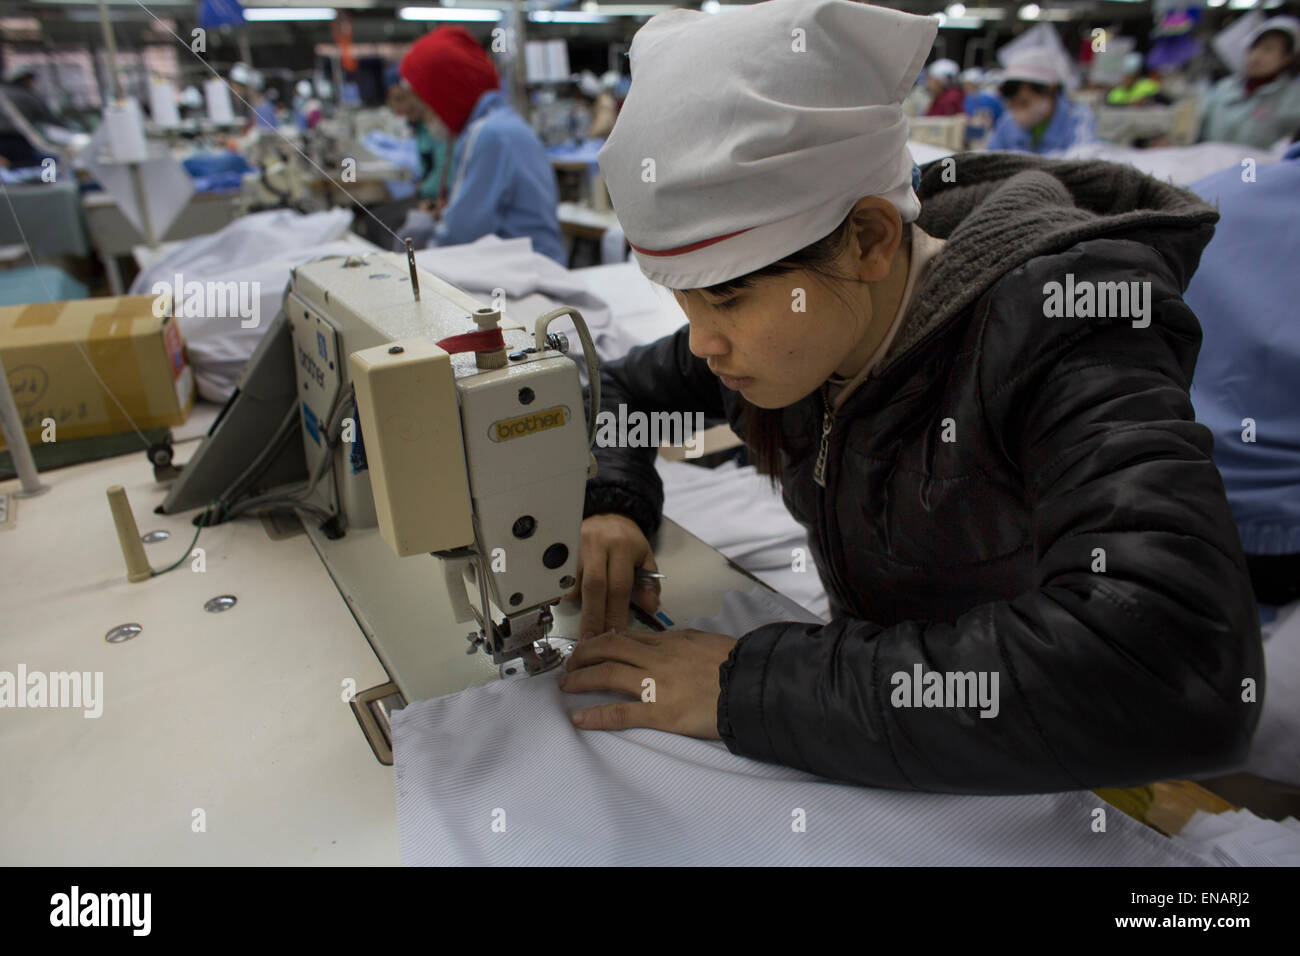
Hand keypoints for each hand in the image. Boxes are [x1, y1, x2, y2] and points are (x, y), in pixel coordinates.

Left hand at [558, 629, 736, 738]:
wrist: (753, 684)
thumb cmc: (740, 665)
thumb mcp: (710, 643)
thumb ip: (688, 644)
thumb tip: (675, 644)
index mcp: (672, 641)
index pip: (630, 636)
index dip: (606, 640)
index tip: (594, 646)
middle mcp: (658, 657)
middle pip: (609, 647)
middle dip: (584, 653)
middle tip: (570, 662)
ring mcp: (655, 684)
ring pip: (607, 673)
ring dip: (581, 678)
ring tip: (566, 685)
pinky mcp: (659, 711)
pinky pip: (620, 712)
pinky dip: (596, 715)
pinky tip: (580, 719)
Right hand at [563, 513, 659, 638]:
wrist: (606, 514)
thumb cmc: (626, 540)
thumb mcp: (645, 557)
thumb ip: (648, 583)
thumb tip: (650, 607)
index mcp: (622, 547)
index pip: (619, 586)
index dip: (615, 613)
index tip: (614, 635)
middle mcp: (597, 545)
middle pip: (593, 587)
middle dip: (592, 618)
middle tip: (591, 642)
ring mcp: (576, 547)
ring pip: (574, 583)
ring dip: (579, 609)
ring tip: (583, 632)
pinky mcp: (561, 551)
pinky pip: (563, 579)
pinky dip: (568, 596)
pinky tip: (575, 607)